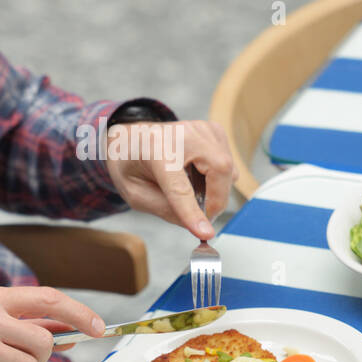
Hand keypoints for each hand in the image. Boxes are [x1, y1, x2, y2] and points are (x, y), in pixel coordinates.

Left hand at [105, 120, 236, 238]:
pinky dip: (218, 179)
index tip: (206, 233)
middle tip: (202, 217)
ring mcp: (202, 129)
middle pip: (219, 169)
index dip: (193, 211)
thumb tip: (198, 224)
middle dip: (216, 200)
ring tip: (191, 190)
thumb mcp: (136, 194)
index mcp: (155, 148)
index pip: (179, 186)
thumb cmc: (132, 164)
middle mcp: (182, 133)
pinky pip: (229, 165)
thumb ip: (166, 210)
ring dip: (216, 190)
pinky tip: (198, 176)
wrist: (133, 137)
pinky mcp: (214, 131)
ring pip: (228, 170)